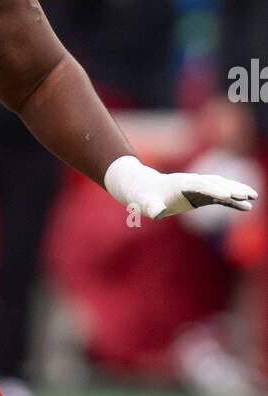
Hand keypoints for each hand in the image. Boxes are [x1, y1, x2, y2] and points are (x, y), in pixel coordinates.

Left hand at [104, 154, 256, 220]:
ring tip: (253, 197)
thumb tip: (157, 213)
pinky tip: (246, 206)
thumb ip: (151, 207)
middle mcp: (192, 182)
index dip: (213, 190)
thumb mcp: (144, 203)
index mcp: (180, 183)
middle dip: (232, 188)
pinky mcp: (200, 195)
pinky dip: (232, 201)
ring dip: (237, 191)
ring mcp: (198, 187)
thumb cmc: (143, 197)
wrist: (144, 188)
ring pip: (221, 187)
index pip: (200, 185)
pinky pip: (219, 197)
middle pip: (215, 183)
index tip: (227, 196)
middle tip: (248, 194)